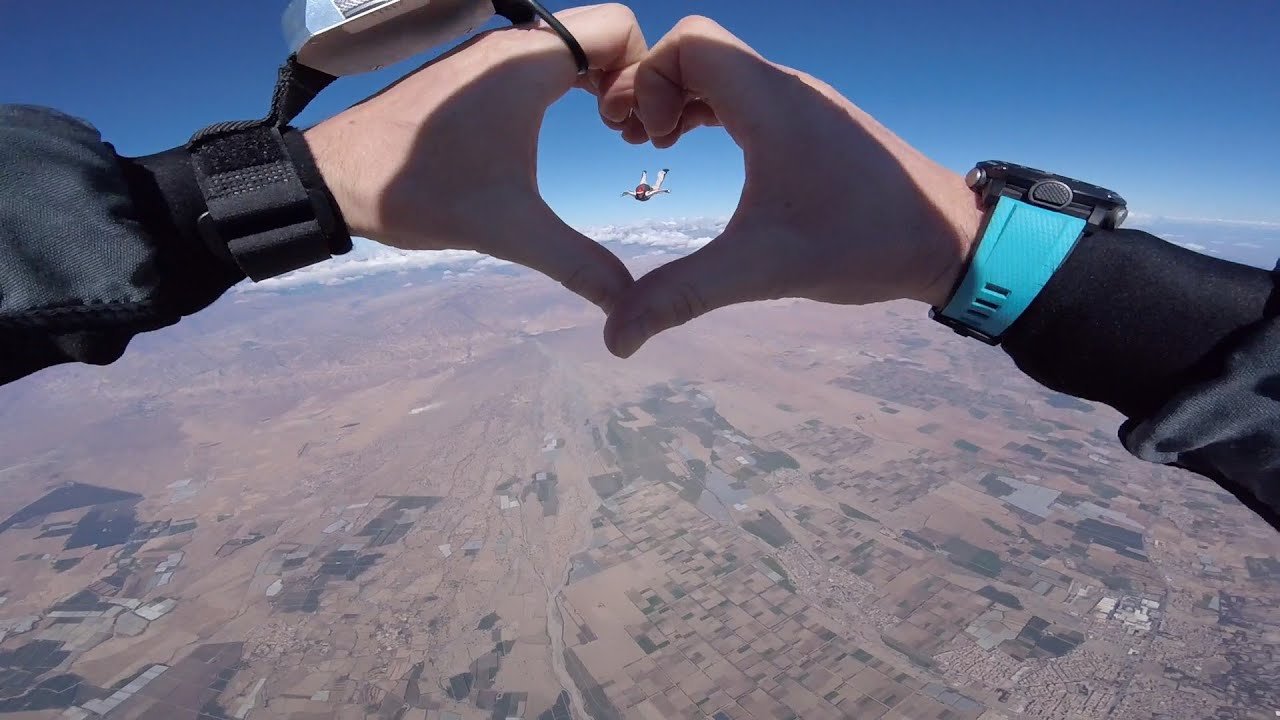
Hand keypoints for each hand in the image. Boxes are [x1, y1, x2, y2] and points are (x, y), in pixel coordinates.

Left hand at [303, 4, 648, 312]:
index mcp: (526, 64)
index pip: (620, 26)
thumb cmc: (415, 192)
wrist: (334, 176)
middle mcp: (509, 45)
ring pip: (571, 40)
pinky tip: (555, 125)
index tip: (628, 129)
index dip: (643, 73)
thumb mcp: (509, 231)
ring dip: (597, 77)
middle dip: (628, 76)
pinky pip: (540, 53)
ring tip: (600, 129)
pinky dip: (565, 78)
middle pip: (602, 30)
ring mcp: (487, 54)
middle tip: (621, 131)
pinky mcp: (471, 70)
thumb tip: (626, 305)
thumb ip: (578, 263)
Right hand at [596, 17, 984, 356]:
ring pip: (722, 69)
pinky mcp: (813, 123)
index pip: (688, 42)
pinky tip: (699, 149)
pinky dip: (710, 109)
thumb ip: (682, 296)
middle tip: (635, 142)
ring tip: (658, 146)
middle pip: (697, 50)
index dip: (647, 80)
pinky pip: (745, 93)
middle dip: (652, 88)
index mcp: (771, 103)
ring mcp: (802, 103)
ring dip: (680, 98)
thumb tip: (615, 339)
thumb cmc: (866, 242)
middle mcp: (786, 89)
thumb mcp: (763, 270)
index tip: (644, 139)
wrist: (951, 238)